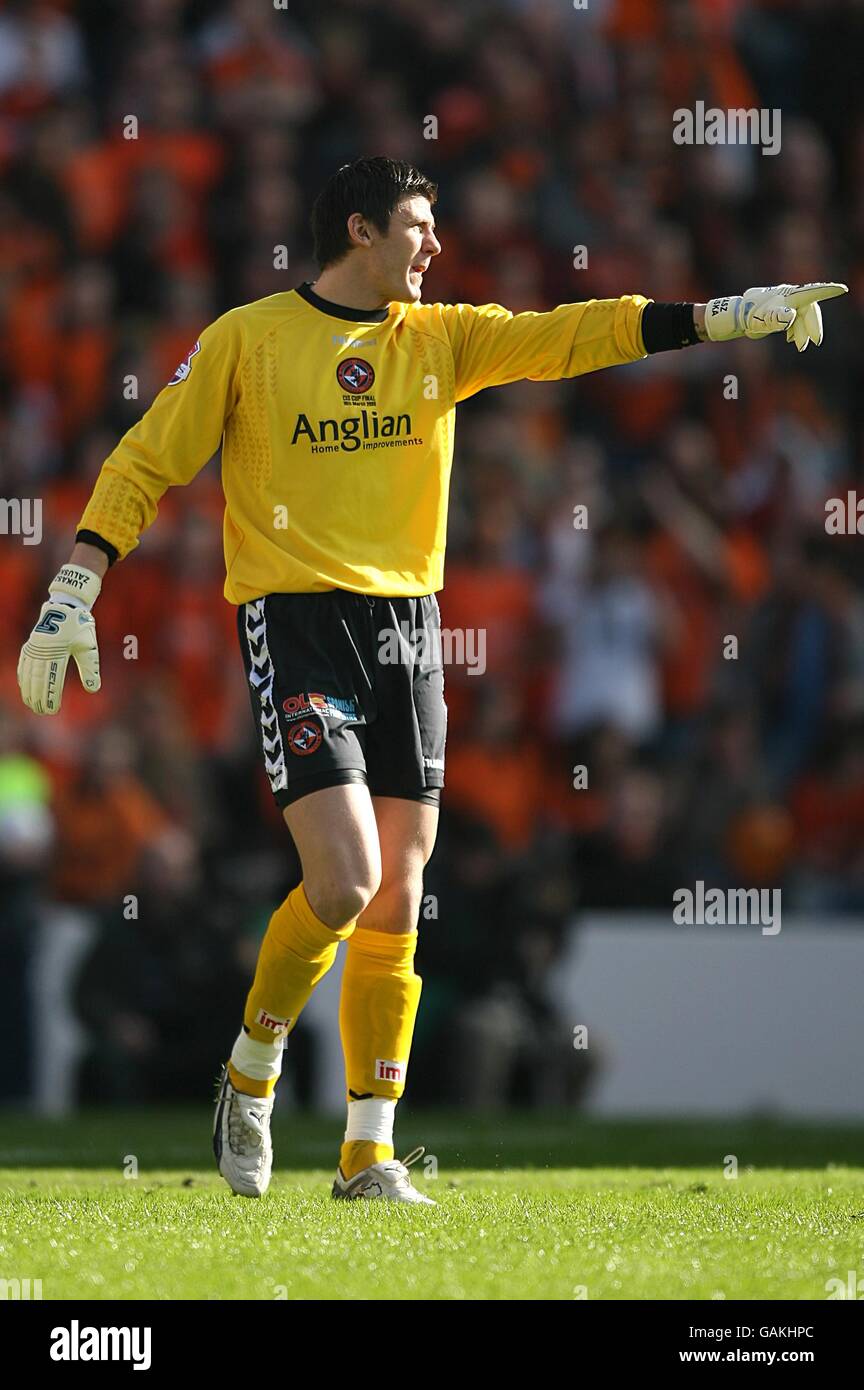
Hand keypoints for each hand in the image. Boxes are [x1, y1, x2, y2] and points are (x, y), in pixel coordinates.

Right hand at [18, 564, 101, 714]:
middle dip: (39, 697)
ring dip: (29, 690)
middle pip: (38, 679)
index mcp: (58, 652)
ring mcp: (34, 648)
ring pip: (29, 673)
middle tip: (42, 712)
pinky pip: (24, 664)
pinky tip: (24, 688)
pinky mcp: (30, 645)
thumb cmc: (81, 626)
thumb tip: (94, 689)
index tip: (53, 709)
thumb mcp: (89, 646)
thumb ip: (90, 668)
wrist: (66, 606)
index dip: (51, 695)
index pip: (53, 679)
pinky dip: (23, 677)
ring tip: (32, 705)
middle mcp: (43, 651)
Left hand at [704, 282, 847, 350]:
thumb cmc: (748, 317)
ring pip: (801, 316)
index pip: (811, 294)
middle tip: (814, 342)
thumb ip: (777, 318)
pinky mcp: (778, 310)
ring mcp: (783, 303)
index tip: (842, 290)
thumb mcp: (762, 320)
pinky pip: (793, 319)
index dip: (827, 292)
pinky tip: (793, 341)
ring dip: (803, 331)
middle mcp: (788, 297)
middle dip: (812, 326)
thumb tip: (791, 316)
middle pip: (808, 309)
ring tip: (800, 346)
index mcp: (787, 296)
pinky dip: (796, 330)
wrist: (733, 317)